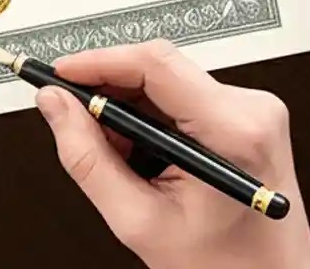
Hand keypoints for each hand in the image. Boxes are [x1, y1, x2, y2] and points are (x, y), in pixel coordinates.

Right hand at [35, 39, 309, 268]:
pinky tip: (144, 154)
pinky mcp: (248, 115)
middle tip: (76, 122)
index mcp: (233, 131)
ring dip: (130, 109)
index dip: (99, 62)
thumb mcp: (139, 220)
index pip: (155, 64)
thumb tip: (55, 106)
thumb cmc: (225, 265)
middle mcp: (251, 109)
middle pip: (160, 69)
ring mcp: (253, 110)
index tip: (61, 73)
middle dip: (109, 92)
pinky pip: (184, 97)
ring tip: (117, 155)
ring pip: (168, 82)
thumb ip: (88, 159)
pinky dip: (152, 118)